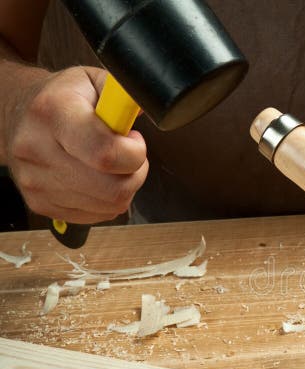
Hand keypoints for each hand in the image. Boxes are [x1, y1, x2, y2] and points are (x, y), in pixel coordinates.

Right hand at [3, 66, 147, 223]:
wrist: (19, 115)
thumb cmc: (64, 98)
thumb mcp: (93, 80)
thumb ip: (123, 95)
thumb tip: (150, 109)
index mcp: (53, 113)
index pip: (106, 154)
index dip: (134, 153)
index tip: (134, 140)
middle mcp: (37, 149)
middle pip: (114, 189)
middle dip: (135, 173)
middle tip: (127, 154)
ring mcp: (35, 181)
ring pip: (110, 206)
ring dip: (122, 188)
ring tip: (110, 164)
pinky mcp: (39, 204)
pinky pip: (97, 215)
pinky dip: (107, 200)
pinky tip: (97, 178)